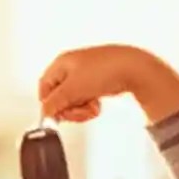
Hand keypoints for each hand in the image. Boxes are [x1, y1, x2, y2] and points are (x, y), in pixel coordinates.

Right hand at [39, 44, 178, 124]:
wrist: (133, 69)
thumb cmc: (105, 70)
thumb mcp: (72, 90)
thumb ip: (55, 103)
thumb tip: (45, 113)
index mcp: (61, 63)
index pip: (45, 88)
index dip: (49, 104)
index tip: (57, 116)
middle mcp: (72, 67)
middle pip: (58, 96)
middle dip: (69, 108)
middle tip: (79, 112)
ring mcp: (85, 75)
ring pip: (73, 100)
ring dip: (80, 109)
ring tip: (91, 107)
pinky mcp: (97, 82)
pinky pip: (85, 99)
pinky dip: (90, 105)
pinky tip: (97, 105)